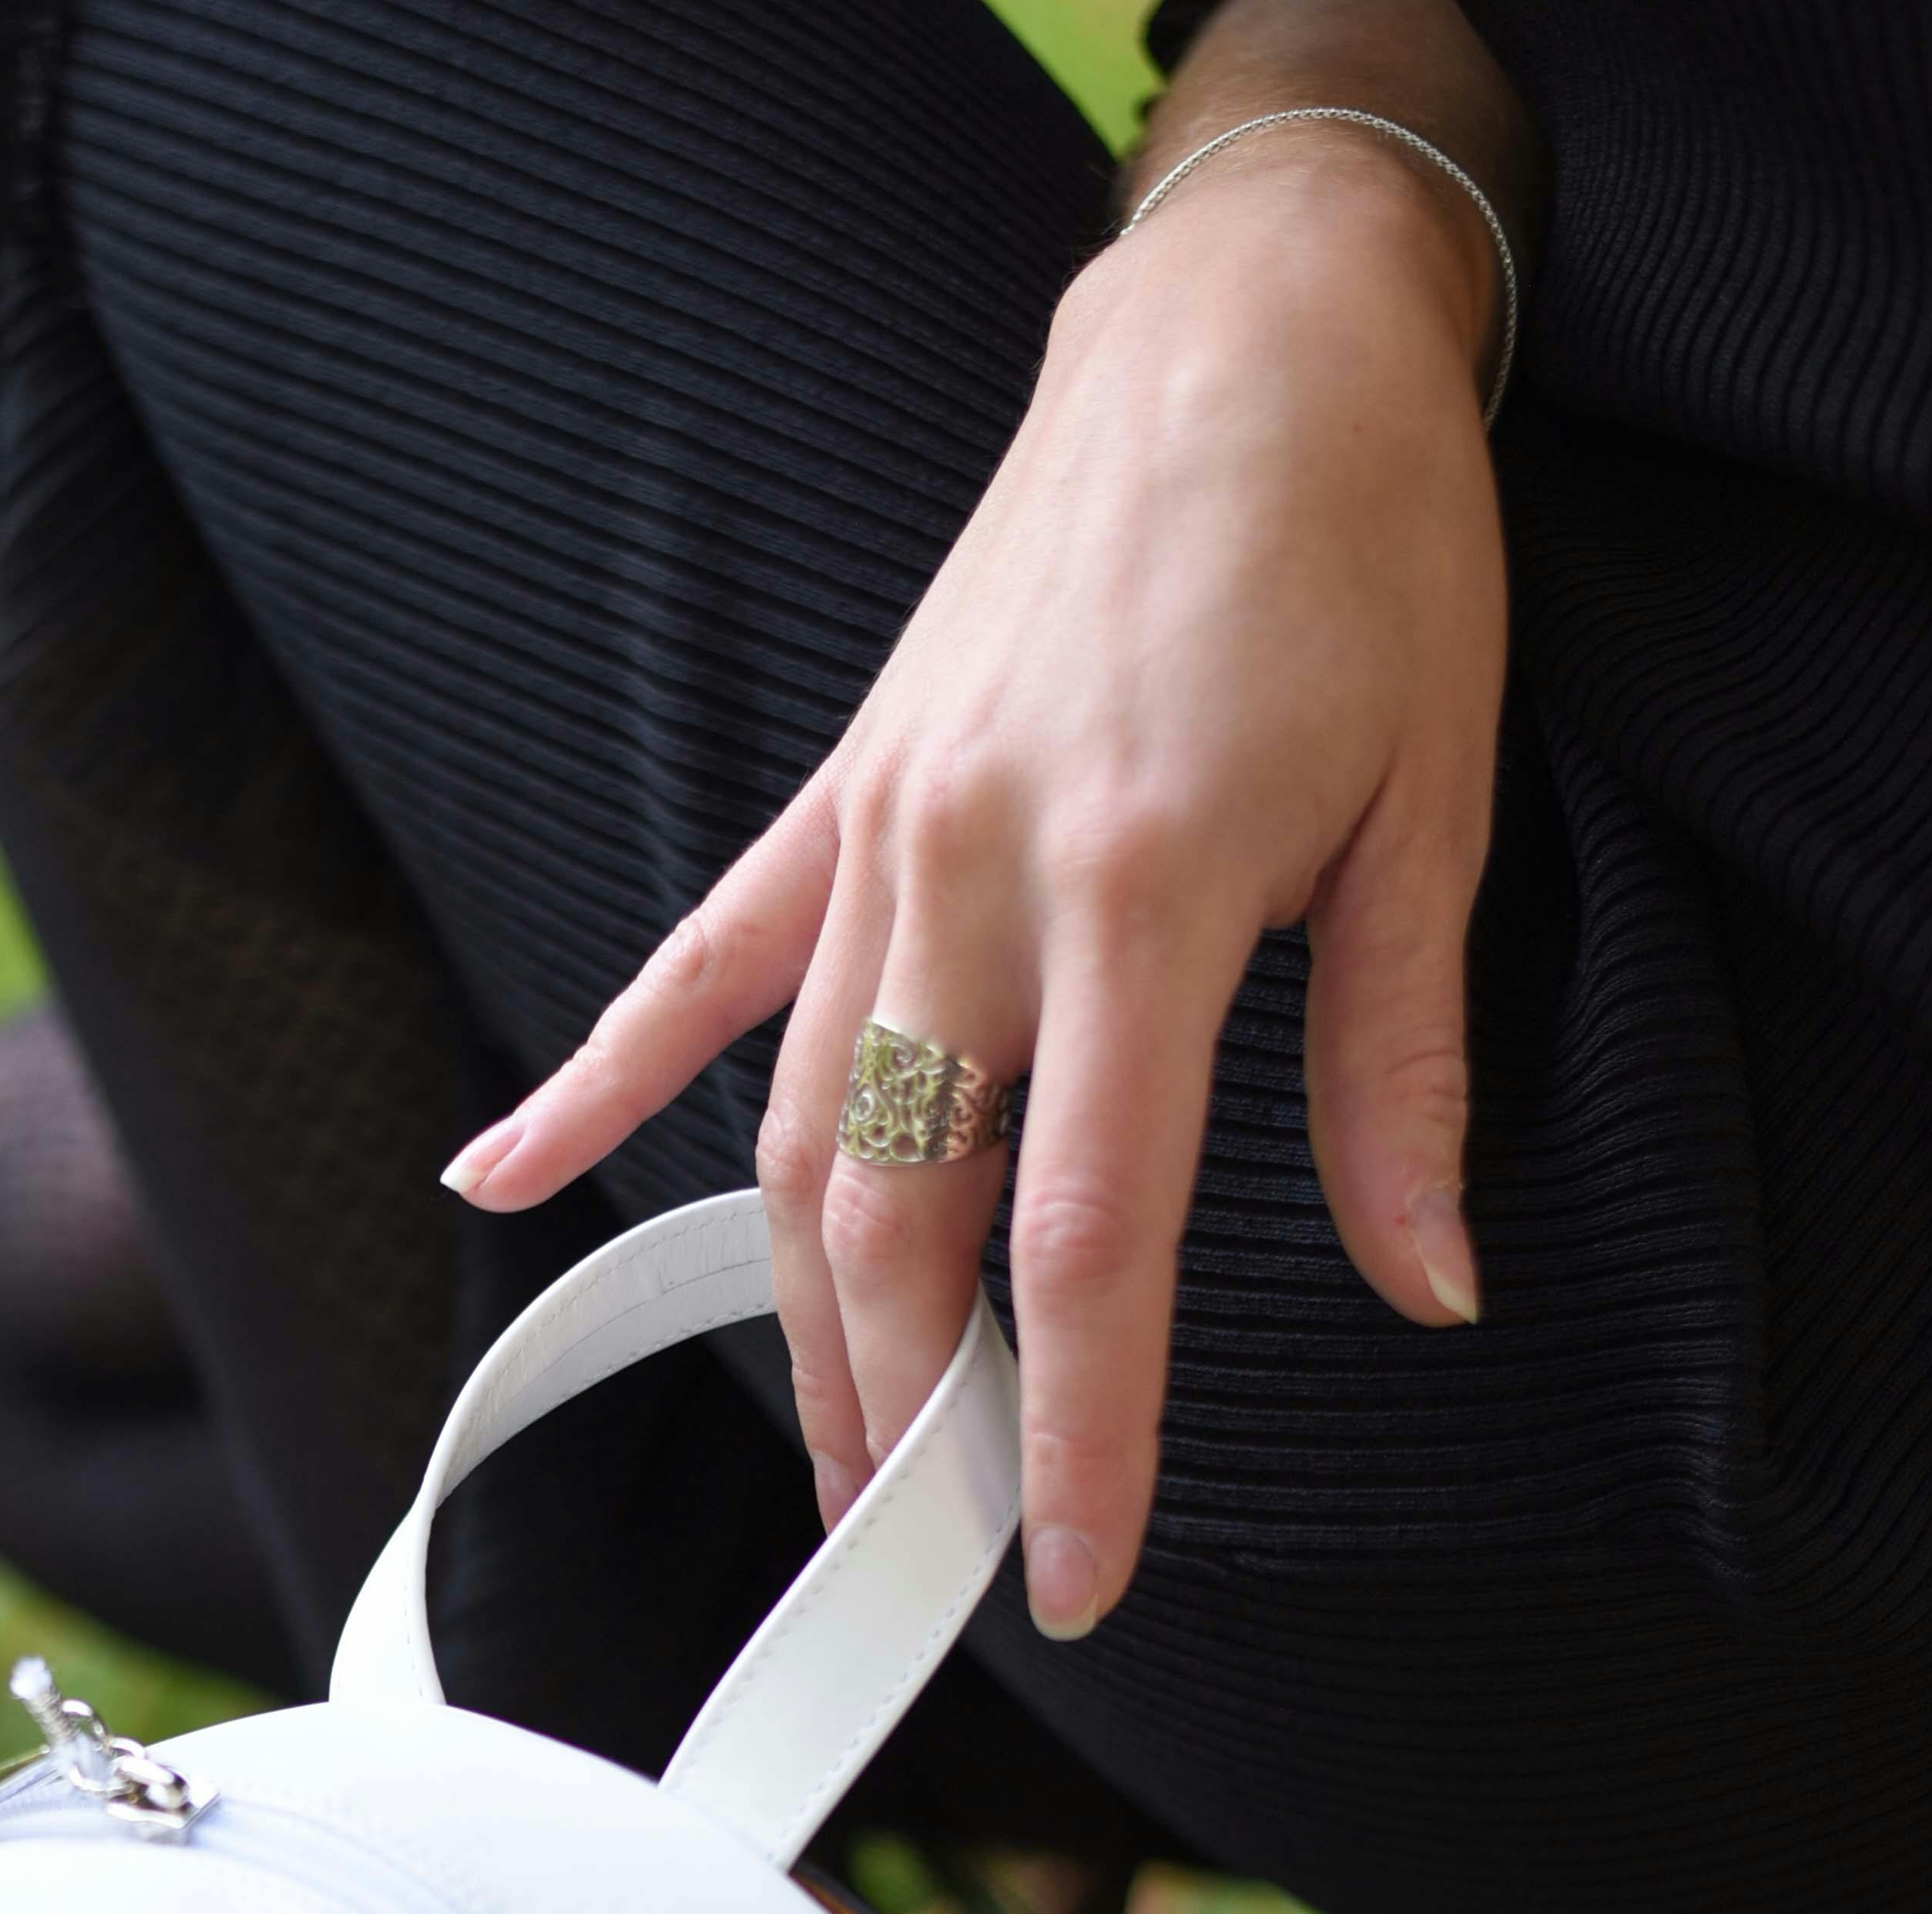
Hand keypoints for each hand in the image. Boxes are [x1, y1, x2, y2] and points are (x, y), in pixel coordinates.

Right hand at [442, 132, 1510, 1637]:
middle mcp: (974, 877)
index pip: (1089, 1237)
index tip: (1073, 1577)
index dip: (1080, 1434)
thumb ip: (1395, 1070)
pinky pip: (691, 971)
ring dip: (809, 1324)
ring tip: (838, 1468)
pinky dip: (590, 1086)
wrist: (1253, 318)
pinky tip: (498, 1183)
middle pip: (904, 1222)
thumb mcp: (1432, 811)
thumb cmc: (1364, 544)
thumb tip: (1426, 1285)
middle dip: (911, 1423)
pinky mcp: (836, 802)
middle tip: (933, 1568)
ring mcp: (881, 840)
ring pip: (801, 1138)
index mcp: (1137, 891)